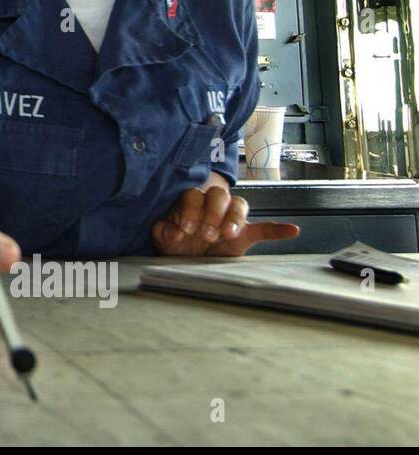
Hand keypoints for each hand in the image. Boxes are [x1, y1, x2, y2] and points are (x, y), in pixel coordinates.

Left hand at [152, 172, 299, 255]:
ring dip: (234, 218)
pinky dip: (278, 229)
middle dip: (213, 213)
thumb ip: (162, 232)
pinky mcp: (245, 234)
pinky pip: (264, 228)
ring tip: (228, 234)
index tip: (185, 228)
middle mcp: (212, 205)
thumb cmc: (176, 242)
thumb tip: (170, 231)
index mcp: (191, 202)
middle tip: (206, 233)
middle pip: (218, 196)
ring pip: (238, 205)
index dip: (190, 210)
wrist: (188, 258)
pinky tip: (292, 231)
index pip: (194, 196)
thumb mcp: (163, 239)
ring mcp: (230, 218)